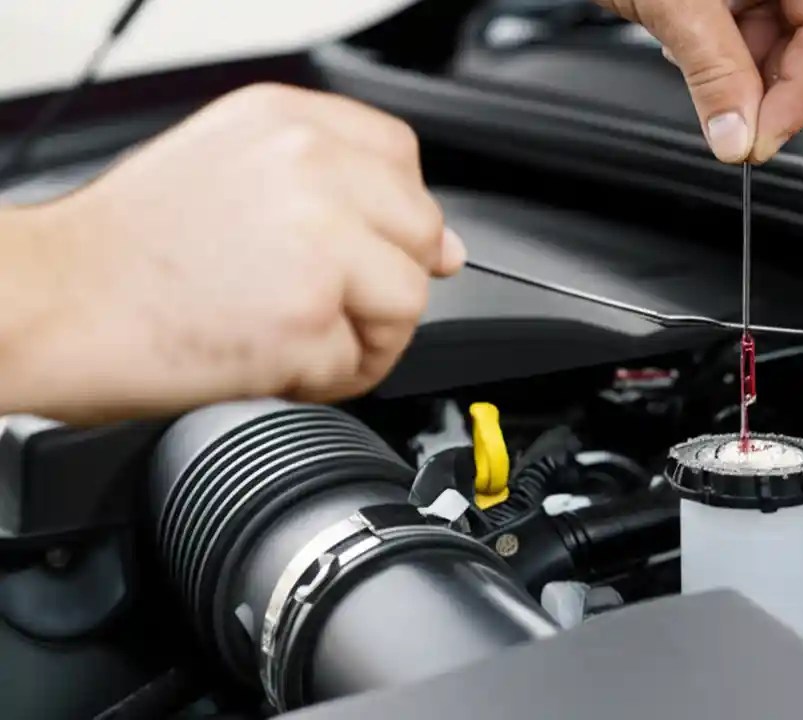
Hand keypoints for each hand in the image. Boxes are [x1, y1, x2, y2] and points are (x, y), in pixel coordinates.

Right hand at [3, 83, 462, 422]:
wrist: (51, 302)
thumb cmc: (126, 247)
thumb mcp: (230, 168)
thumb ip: (335, 189)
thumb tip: (445, 245)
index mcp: (289, 120)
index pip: (402, 160)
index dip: (388, 217)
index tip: (354, 244)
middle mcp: (309, 167)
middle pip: (421, 233)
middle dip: (380, 280)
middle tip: (311, 297)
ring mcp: (315, 238)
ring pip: (407, 300)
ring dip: (359, 333)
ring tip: (287, 331)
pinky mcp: (307, 314)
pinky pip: (365, 361)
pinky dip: (325, 377)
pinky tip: (267, 357)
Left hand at [595, 0, 802, 163]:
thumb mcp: (675, 2)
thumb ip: (713, 70)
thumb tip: (738, 136)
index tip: (765, 139)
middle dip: (772, 89)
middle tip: (739, 133)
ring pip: (775, 38)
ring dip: (743, 75)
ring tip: (703, 82)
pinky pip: (743, 27)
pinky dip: (721, 54)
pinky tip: (689, 54)